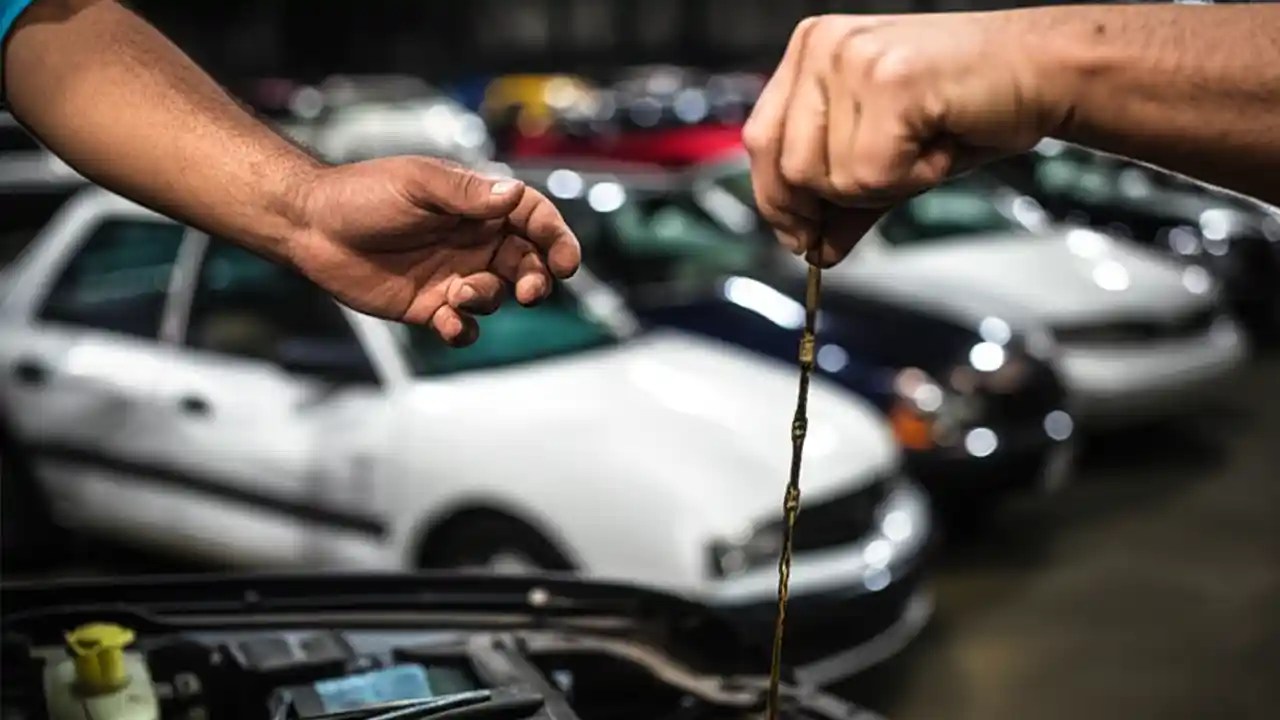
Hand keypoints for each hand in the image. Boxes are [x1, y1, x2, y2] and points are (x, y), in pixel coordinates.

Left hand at [288, 157, 580, 345]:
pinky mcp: (431, 307)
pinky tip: (449, 323)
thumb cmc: (362, 194)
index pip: (532, 219)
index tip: (566, 260)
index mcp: (477, 205)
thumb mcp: (418, 183)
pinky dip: (465, 329)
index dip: (555, 238)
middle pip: (527, 262)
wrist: (312, 227)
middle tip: (528, 290)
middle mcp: (473, 240)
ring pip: (498, 296)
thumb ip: (466, 194)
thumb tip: (513, 196)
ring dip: (490, 299)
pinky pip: (465, 326)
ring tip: (459, 294)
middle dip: (536, 279)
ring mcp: (455, 275)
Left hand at [744, 12, 1069, 265]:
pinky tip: (937, 144)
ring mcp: (851, 59)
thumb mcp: (890, 160)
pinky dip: (909, 180)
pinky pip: (869, 174)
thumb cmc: (970, 105)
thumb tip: (811, 251)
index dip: (777, 200)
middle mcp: (823, 47)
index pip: (759, 141)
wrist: (1042, 73)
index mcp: (811, 52)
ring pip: (825, 176)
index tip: (801, 235)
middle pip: (786, 166)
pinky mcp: (888, 82)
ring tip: (921, 150)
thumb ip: (843, 204)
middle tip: (890, 182)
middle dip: (833, 201)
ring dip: (880, 187)